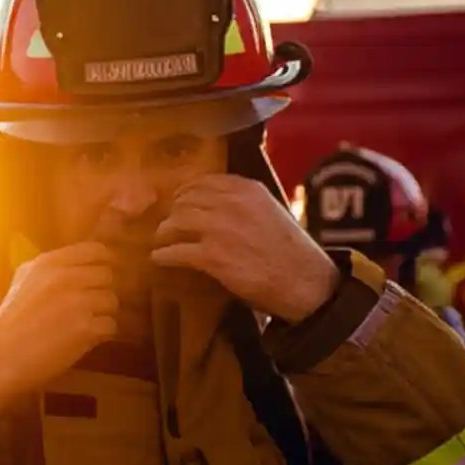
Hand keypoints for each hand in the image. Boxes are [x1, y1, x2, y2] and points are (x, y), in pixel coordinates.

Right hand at [0, 242, 117, 417]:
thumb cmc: (8, 322)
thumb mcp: (22, 281)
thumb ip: (50, 270)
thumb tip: (80, 266)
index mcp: (49, 262)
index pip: (95, 250)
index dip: (103, 263)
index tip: (100, 277)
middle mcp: (66, 277)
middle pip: (107, 276)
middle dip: (101, 292)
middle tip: (90, 307)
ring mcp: (78, 302)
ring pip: (112, 301)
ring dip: (102, 315)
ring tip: (84, 326)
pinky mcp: (85, 328)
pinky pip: (111, 326)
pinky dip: (101, 335)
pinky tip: (84, 340)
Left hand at [152, 174, 339, 322]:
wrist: (305, 282)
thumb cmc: (292, 252)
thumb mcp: (271, 213)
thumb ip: (245, 204)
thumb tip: (216, 206)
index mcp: (247, 190)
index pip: (204, 182)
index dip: (185, 191)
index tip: (178, 200)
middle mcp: (231, 204)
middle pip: (186, 201)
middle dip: (173, 213)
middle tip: (168, 224)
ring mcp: (219, 229)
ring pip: (176, 222)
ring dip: (165, 232)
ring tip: (161, 240)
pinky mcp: (212, 256)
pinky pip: (176, 252)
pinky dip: (163, 255)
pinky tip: (159, 258)